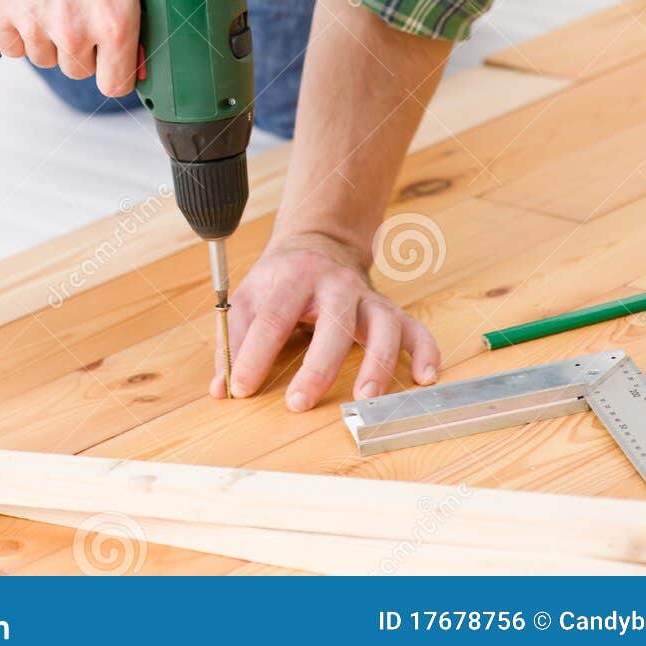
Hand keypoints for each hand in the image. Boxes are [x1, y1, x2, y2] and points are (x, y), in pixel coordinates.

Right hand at [0, 0, 144, 96]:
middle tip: (86, 10)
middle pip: (79, 70)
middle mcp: (73, 30)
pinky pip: (12, 46)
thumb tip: (149, 46)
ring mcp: (33, 23)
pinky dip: (21, 29)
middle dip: (86, 47)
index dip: (118, 71)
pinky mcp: (0, 12)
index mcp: (114, 21)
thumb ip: (151, 5)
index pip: (116, 84)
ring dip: (53, 38)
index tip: (115, 60)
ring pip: (45, 58)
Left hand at [212, 231, 439, 410]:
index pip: (273, 317)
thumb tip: (220, 389)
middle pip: (333, 323)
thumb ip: (232, 341)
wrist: (319, 243)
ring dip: (378, 363)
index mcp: (294, 276)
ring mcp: (366, 296)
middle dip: (317, 366)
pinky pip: (415, 328)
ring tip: (366, 398)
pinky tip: (425, 378)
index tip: (241, 389)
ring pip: (383, 325)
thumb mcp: (248, 296)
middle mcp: (335, 284)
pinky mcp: (388, 308)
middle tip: (298, 402)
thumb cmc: (280, 280)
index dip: (254, 355)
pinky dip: (425, 351)